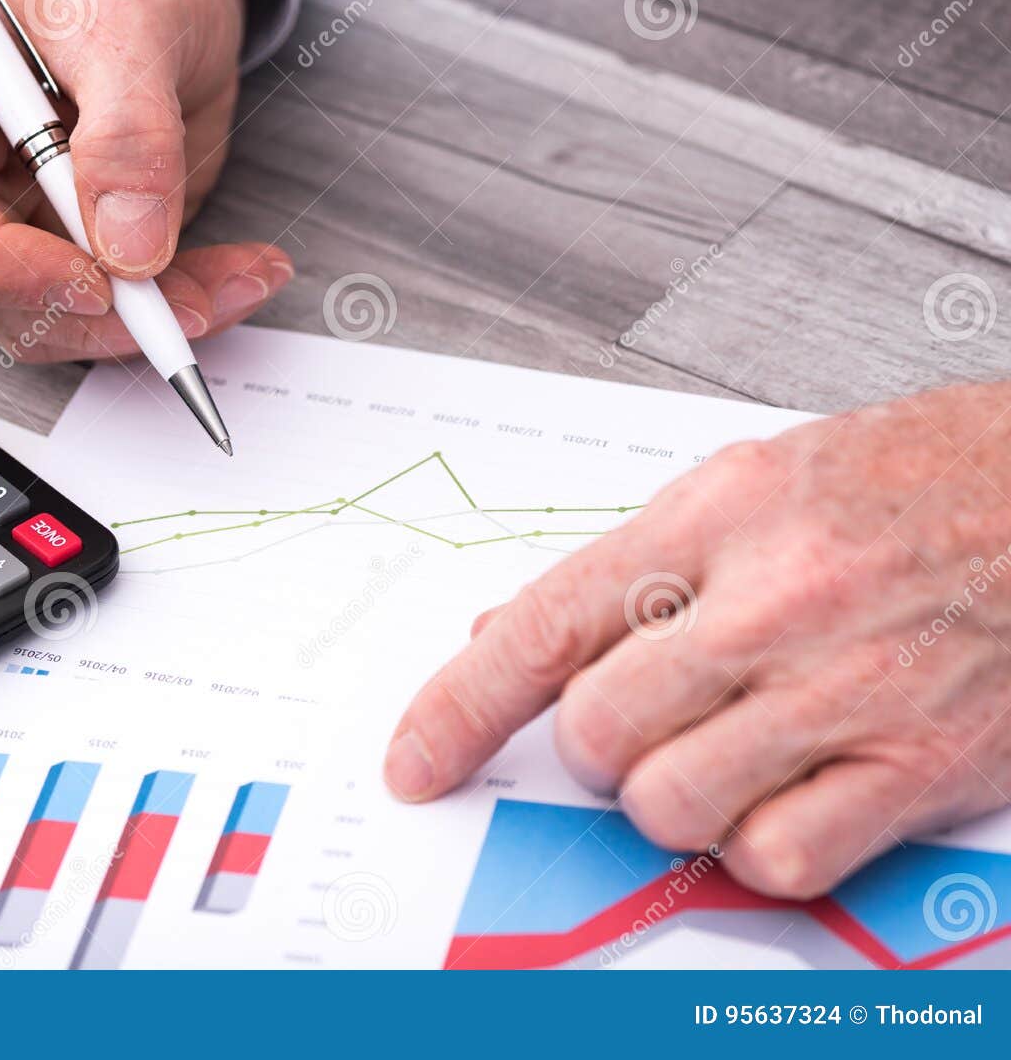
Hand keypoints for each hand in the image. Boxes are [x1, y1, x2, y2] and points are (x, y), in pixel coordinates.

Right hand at [0, 0, 290, 361]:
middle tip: (187, 305)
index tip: (93, 282)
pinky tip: (230, 279)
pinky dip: (166, 306)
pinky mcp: (51, 247)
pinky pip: (95, 309)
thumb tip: (128, 246)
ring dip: (140, 320)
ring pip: (39, 316)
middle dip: (88, 312)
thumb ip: (128, 132)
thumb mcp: (129, 23)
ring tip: (235, 282)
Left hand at [385, 382, 1010, 897]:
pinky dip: (760, 846)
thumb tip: (501, 632)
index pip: (544, 625)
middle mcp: (777, 598)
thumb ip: (629, 567)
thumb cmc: (916, 481)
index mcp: (719, 512)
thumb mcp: (753, 484)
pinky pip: (777, 857)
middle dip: (595, 745)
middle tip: (644, 718)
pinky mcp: (922, 765)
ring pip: (668, 802)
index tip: (416, 757)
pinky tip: (790, 789)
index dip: (457, 704)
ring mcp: (851, 686)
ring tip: (726, 748)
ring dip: (671, 796)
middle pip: (594, 731)